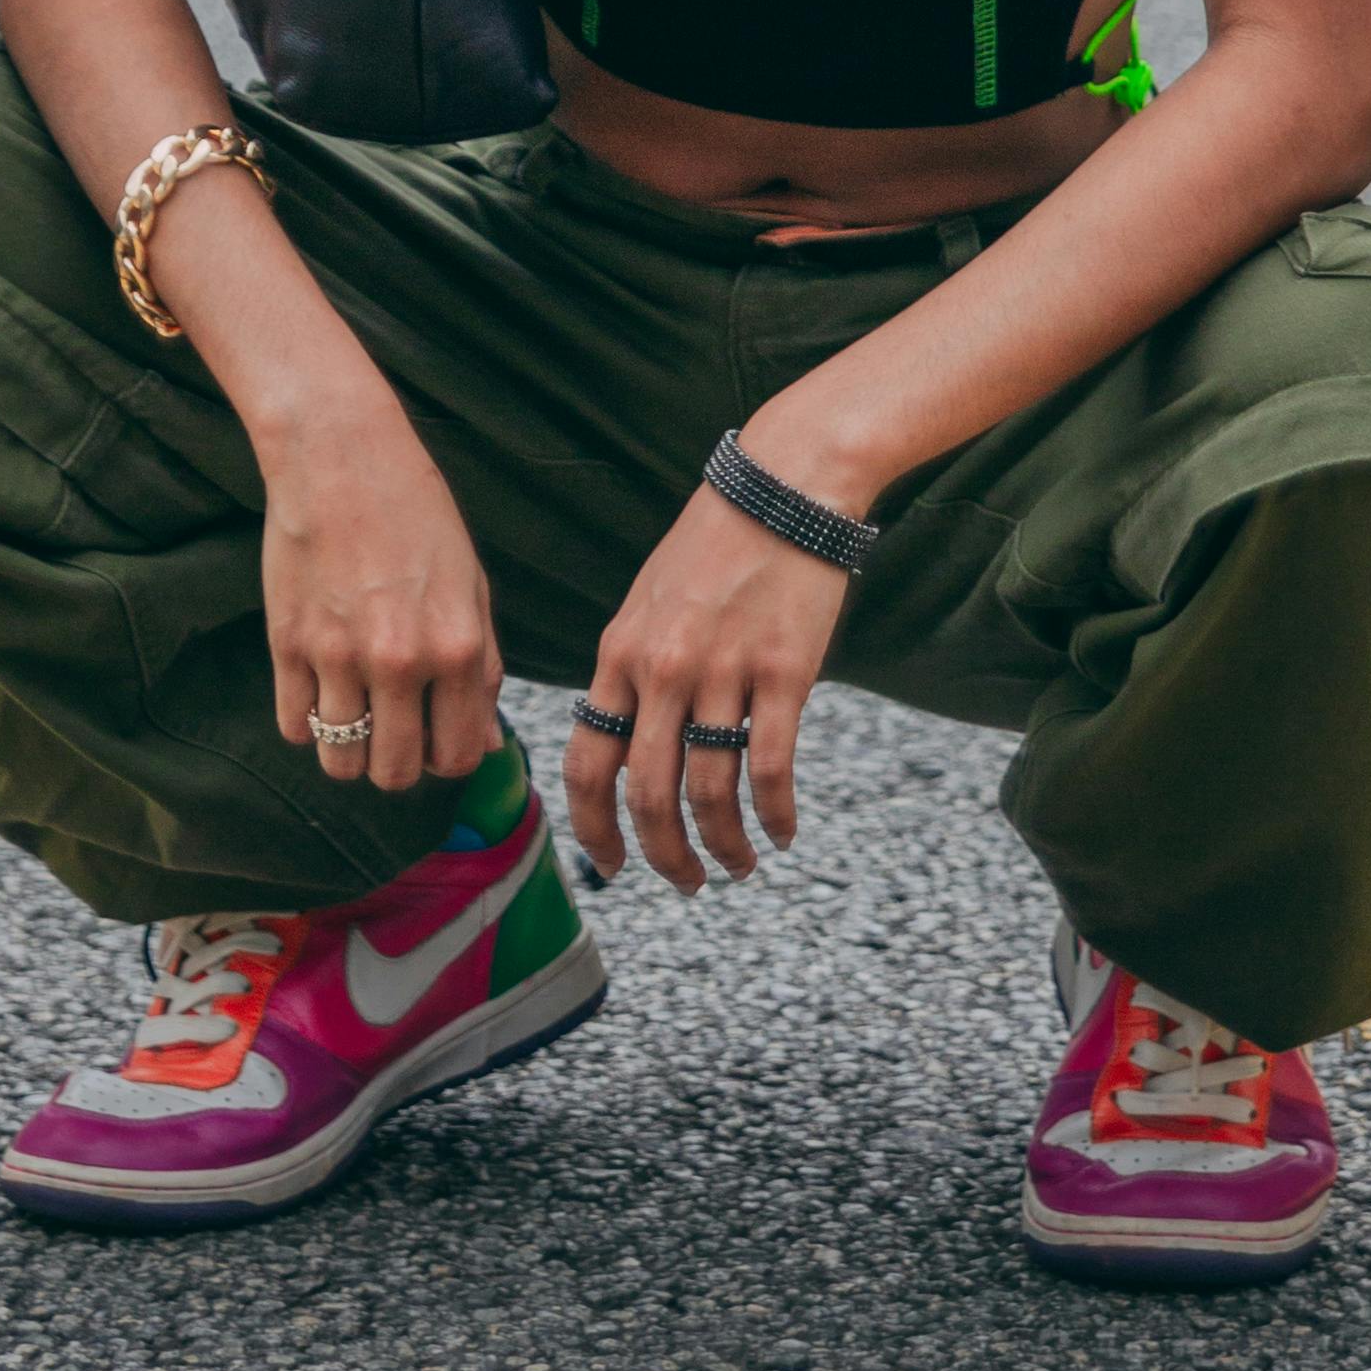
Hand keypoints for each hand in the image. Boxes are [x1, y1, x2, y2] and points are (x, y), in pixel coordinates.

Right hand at [262, 400, 503, 796]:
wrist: (341, 455)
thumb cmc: (417, 515)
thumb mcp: (471, 587)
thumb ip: (481, 671)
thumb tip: (486, 745)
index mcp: (458, 647)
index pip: (457, 756)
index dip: (446, 758)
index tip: (435, 737)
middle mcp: (400, 660)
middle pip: (396, 773)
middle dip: (397, 765)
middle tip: (393, 730)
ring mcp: (338, 656)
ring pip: (340, 762)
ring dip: (349, 751)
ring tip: (355, 714)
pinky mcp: (287, 644)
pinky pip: (295, 726)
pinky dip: (308, 722)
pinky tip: (321, 690)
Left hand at [566, 483, 849, 893]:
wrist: (783, 488)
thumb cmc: (714, 546)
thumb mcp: (646, 602)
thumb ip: (629, 670)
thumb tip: (620, 744)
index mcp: (619, 654)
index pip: (588, 763)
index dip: (595, 828)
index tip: (613, 864)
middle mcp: (662, 669)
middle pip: (649, 794)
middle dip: (663, 855)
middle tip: (686, 882)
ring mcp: (723, 672)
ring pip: (711, 791)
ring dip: (724, 845)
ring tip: (739, 866)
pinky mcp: (783, 672)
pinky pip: (770, 766)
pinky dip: (775, 813)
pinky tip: (781, 831)